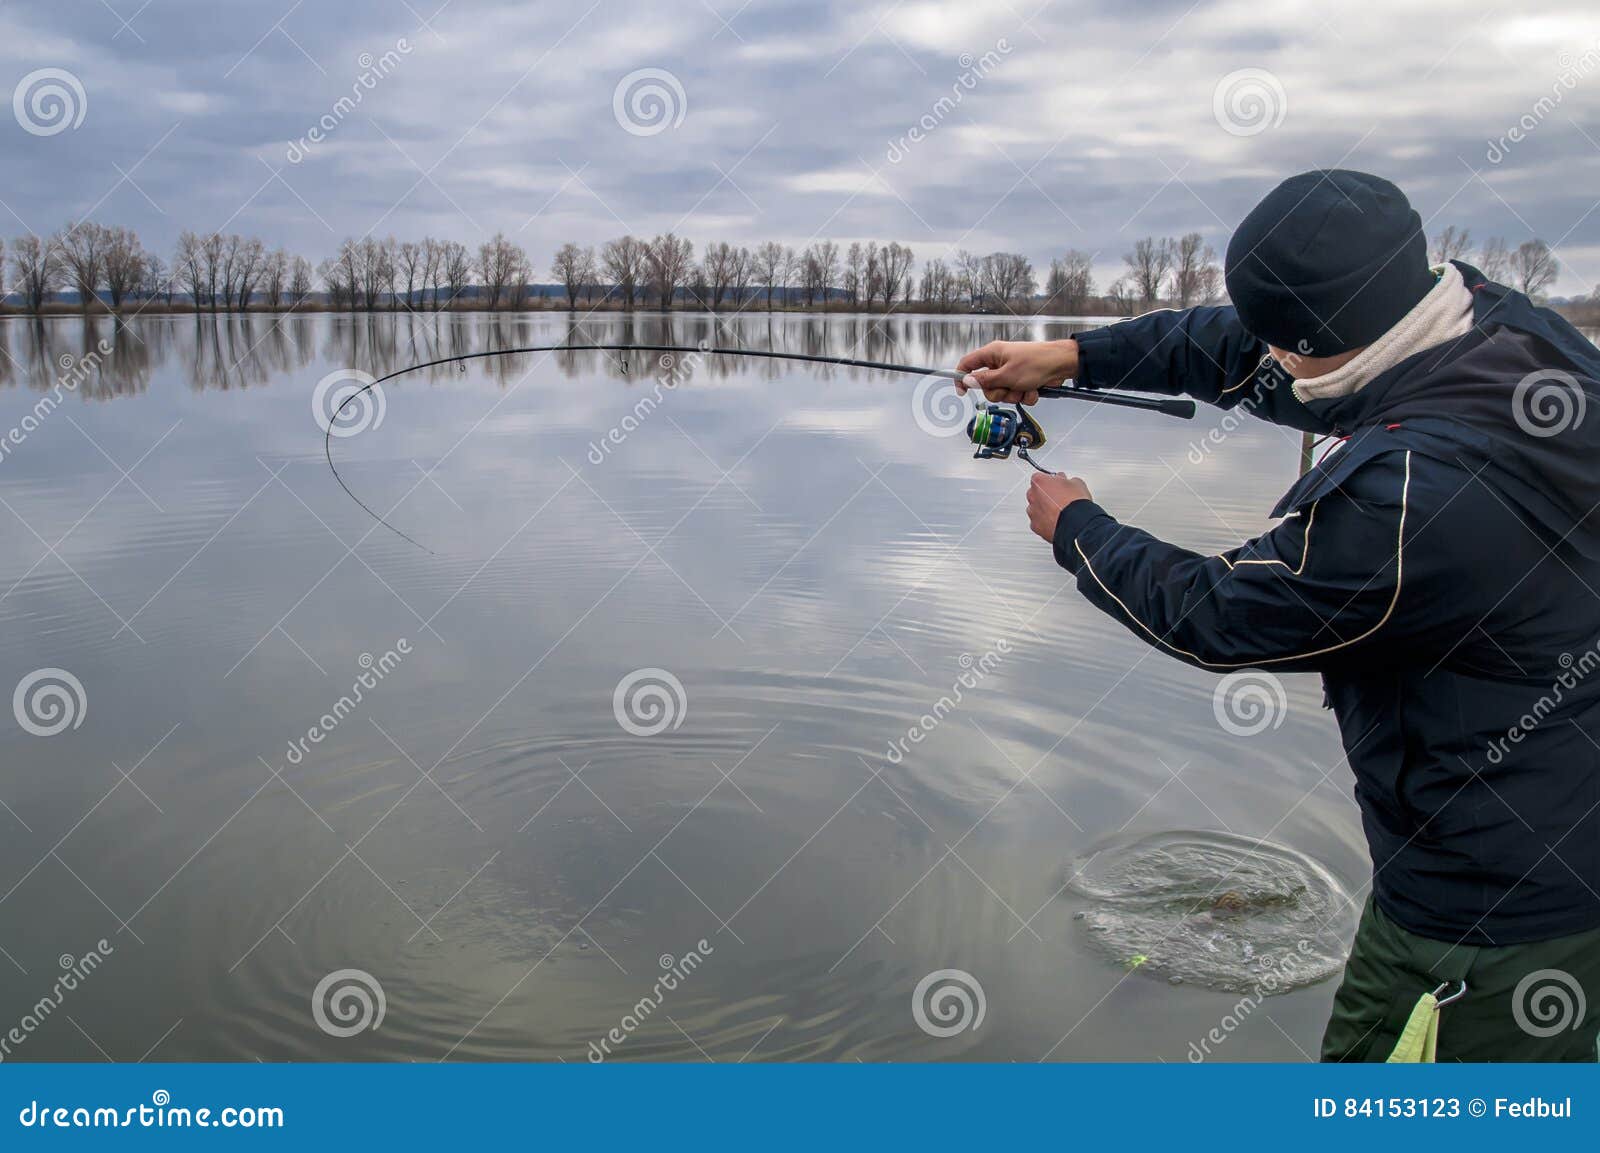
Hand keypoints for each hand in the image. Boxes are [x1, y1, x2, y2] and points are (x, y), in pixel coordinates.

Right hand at [956, 339, 1077, 405]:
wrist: (1062, 364)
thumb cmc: (1037, 362)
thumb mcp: (1007, 375)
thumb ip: (985, 380)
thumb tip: (967, 381)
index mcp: (993, 354)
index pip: (968, 363)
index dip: (962, 377)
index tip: (962, 392)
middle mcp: (1000, 362)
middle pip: (987, 386)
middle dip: (998, 392)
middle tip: (1008, 387)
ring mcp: (1012, 372)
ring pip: (1003, 393)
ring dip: (1014, 394)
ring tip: (1025, 387)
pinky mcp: (1022, 381)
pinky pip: (1017, 395)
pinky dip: (1025, 395)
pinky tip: (1034, 388)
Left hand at [1026, 472, 1092, 541]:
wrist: (1076, 523)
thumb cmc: (1074, 502)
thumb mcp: (1077, 483)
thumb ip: (1067, 481)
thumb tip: (1069, 483)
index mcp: (1039, 482)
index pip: (1040, 477)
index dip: (1050, 481)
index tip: (1057, 483)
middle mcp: (1032, 496)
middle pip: (1035, 493)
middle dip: (1045, 495)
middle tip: (1058, 497)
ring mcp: (1032, 512)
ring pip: (1035, 508)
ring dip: (1044, 508)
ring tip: (1058, 511)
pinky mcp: (1035, 526)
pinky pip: (1038, 522)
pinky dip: (1045, 522)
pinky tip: (1056, 521)